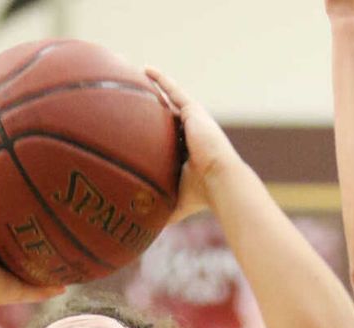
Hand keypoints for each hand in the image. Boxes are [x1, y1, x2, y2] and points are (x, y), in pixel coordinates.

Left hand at [145, 68, 241, 222]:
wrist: (221, 182)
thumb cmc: (201, 197)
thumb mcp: (175, 203)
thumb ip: (159, 210)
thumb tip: (141, 232)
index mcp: (186, 152)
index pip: (165, 139)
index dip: (151, 133)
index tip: (135, 130)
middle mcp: (190, 134)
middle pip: (166, 115)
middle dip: (151, 107)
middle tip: (131, 100)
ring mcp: (193, 121)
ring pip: (169, 99)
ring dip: (153, 88)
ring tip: (133, 75)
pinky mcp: (193, 112)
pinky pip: (173, 91)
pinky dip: (161, 81)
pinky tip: (145, 70)